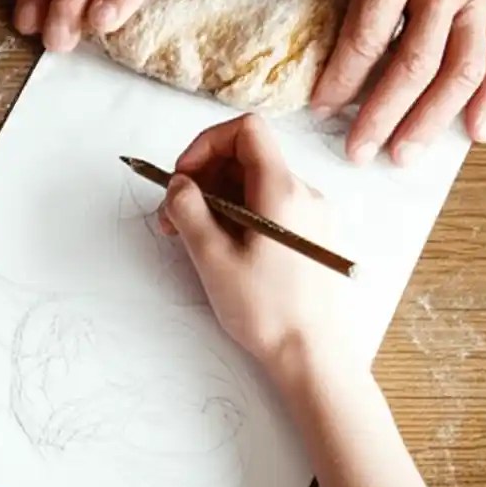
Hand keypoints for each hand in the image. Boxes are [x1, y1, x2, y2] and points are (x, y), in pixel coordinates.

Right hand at [158, 115, 364, 373]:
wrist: (313, 356)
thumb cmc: (267, 312)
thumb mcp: (213, 258)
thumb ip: (188, 211)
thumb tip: (178, 184)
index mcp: (282, 191)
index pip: (246, 130)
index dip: (206, 143)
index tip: (183, 176)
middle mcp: (303, 194)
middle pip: (246, 157)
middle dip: (203, 177)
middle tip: (173, 216)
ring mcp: (311, 214)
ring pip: (254, 183)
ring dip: (216, 198)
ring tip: (190, 236)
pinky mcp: (311, 235)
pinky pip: (268, 206)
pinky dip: (238, 214)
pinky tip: (219, 246)